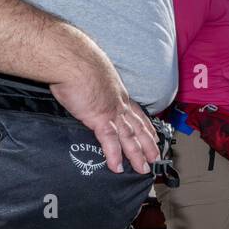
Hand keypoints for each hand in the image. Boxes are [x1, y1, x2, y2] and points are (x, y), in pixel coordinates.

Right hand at [50, 49, 158, 174]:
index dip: (146, 126)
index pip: (137, 113)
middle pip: (138, 128)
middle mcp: (119, 103)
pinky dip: (114, 156)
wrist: (72, 59)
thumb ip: (94, 87)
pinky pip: (110, 141)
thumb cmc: (77, 63)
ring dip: (137, 155)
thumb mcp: (92, 75)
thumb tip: (87, 90)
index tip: (154, 136)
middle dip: (148, 145)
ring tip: (143, 169)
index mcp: (118, 93)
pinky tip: (117, 168)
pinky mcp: (99, 118)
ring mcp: (111, 112)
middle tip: (156, 159)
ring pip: (129, 138)